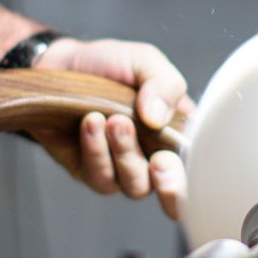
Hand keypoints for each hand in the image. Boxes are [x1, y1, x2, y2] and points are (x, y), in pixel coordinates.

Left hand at [34, 38, 192, 220]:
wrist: (62, 63)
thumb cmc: (109, 64)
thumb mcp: (144, 62)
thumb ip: (164, 85)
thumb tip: (158, 118)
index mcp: (176, 133)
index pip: (195, 167)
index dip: (189, 175)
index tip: (171, 159)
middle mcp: (153, 157)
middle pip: (172, 195)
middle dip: (169, 186)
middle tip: (159, 162)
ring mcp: (122, 168)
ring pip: (134, 186)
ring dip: (125, 153)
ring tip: (114, 120)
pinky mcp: (91, 171)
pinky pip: (100, 175)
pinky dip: (96, 149)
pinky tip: (91, 122)